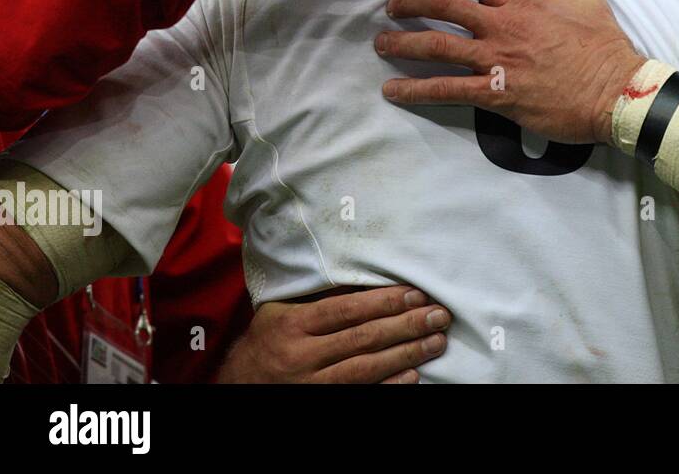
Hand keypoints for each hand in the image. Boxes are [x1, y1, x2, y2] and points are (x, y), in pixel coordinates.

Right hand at [216, 285, 451, 382]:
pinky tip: (413, 376)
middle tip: (439, 316)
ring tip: (436, 342)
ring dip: (406, 355)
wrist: (238, 383)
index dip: (385, 302)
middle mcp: (301, 355)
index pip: (347, 309)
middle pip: (362, 339)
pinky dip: (388, 386)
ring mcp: (310, 384)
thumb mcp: (283, 310)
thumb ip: (322, 296)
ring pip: (365, 369)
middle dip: (406, 326)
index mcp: (293, 324)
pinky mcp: (319, 401)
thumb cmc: (269, 338)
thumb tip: (372, 278)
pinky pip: (359, 394)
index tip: (417, 295)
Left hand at [377, 0, 643, 143]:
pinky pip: (446, 90)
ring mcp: (495, 60)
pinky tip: (392, 91)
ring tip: (380, 45)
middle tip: (390, 7)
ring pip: (435, 46)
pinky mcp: (495, 94)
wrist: (616, 92)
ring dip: (401, 43)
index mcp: (521, 1)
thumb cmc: (604, 47)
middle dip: (408, 3)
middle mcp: (501, 26)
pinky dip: (415, 90)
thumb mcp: (586, 0)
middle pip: (441, 6)